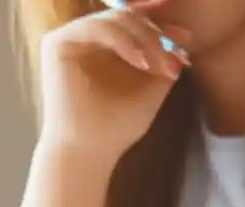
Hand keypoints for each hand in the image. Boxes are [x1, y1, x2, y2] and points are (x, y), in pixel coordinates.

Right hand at [37, 1, 191, 161]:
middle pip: (128, 17)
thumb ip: (165, 61)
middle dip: (156, 35)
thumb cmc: (117, 128)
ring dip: (145, 39)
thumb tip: (184, 37)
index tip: (187, 40)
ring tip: (159, 66)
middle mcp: (85, 39)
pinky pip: (98, 27)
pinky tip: (140, 62)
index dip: (162, 28)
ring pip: (116, 18)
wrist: (90, 153)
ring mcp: (70, 39)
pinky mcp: (57, 43)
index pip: (136, 24)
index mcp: (104, 48)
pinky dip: (124, 41)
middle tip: (175, 57)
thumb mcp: (151, 88)